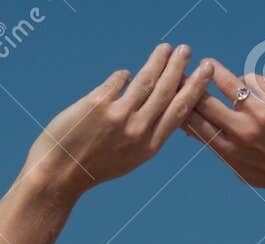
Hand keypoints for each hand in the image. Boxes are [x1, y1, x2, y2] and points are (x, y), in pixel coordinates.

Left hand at [22, 44, 213, 199]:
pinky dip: (121, 76)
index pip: (179, 110)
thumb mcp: (127, 158)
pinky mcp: (98, 104)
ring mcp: (118, 116)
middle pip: (166, 90)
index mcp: (148, 147)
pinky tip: (123, 75)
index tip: (205, 71)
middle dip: (179, 67)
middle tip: (186, 49)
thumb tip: (159, 102)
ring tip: (165, 48)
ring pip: (145, 79)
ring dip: (158, 60)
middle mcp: (138, 131)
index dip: (194, 87)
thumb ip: (144, 134)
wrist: (59, 174)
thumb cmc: (93, 167)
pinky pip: (117, 80)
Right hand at [183, 61, 264, 200]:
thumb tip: (192, 129)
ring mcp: (261, 115)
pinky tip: (247, 83)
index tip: (172, 95)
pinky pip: (254, 79)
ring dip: (213, 71)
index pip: (194, 123)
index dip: (180, 106)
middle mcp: (242, 132)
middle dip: (189, 85)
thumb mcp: (242, 169)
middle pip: (204, 101)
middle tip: (182, 73)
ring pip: (227, 81)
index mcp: (229, 152)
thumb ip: (219, 148)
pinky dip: (247, 80)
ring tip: (208, 65)